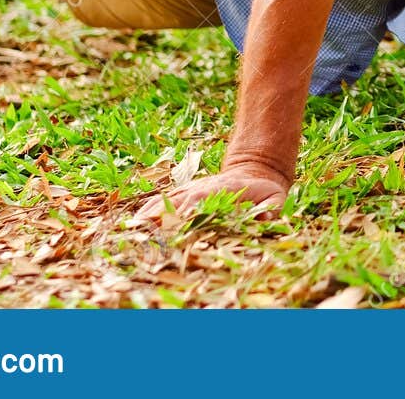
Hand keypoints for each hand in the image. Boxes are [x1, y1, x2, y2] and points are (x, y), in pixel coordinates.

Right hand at [136, 162, 288, 220]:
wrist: (257, 169)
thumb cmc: (267, 191)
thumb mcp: (275, 198)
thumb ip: (272, 208)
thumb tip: (264, 216)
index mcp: (221, 190)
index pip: (198, 200)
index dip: (184, 211)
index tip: (170, 225)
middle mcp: (201, 189)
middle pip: (176, 202)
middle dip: (159, 218)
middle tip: (140, 235)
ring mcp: (192, 190)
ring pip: (166, 201)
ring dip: (149, 216)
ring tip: (129, 231)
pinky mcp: (186, 195)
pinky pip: (164, 202)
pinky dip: (149, 211)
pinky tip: (134, 223)